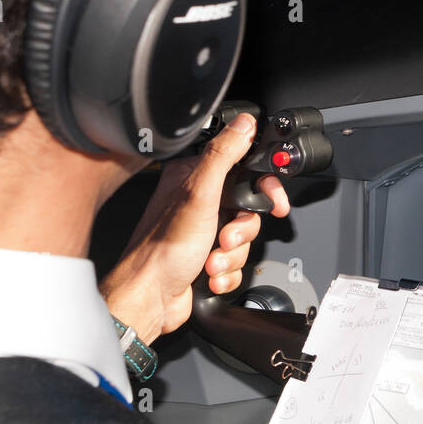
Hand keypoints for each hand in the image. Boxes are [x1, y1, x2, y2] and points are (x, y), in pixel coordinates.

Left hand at [99, 114, 291, 343]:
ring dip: (233, 254)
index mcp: (193, 177)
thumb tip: (244, 123)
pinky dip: (227, 271)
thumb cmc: (161, 250)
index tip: (272, 201)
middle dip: (243, 229)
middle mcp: (198, 201)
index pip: (243, 167)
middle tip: (228, 237)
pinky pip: (236, 260)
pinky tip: (207, 273)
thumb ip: (224, 155)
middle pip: (249, 206)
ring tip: (211, 259)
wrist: (149, 300)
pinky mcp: (206, 256)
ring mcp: (202, 231)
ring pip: (244, 236)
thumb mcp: (199, 194)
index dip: (263, 186)